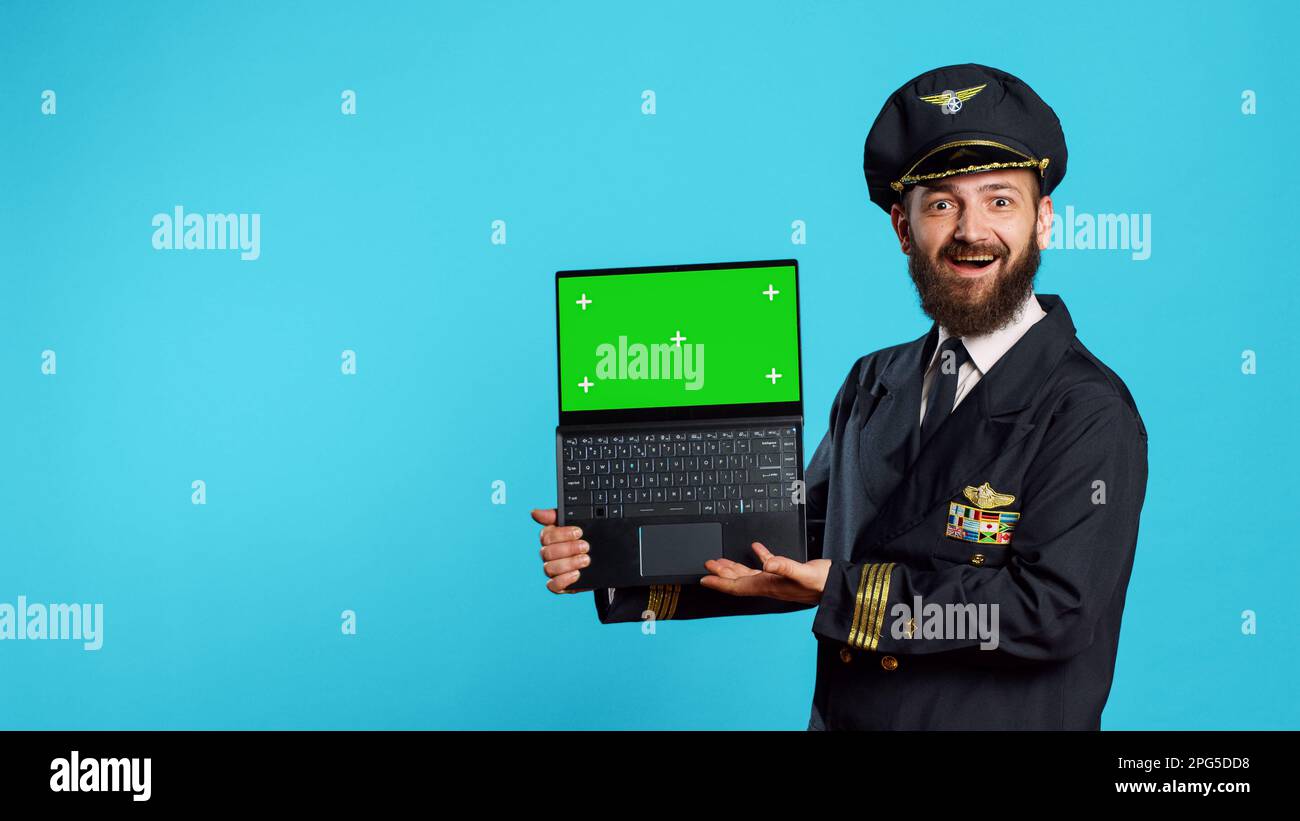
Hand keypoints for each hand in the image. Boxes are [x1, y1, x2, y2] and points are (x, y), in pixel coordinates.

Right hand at [532, 508, 593, 593]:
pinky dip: (564, 580)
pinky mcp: (559, 585)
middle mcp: (548, 554)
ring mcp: (553, 570)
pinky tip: (577, 574)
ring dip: (569, 563)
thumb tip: (535, 512)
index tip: (579, 532)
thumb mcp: (576, 523)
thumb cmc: (584, 539)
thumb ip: (556, 516)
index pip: (546, 536)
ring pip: (550, 568)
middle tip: (585, 546)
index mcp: (550, 539)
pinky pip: (553, 586)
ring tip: (585, 560)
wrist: (603, 561)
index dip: (562, 534)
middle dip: (568, 548)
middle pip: (548, 552)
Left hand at [699, 542, 829, 604]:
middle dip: (721, 574)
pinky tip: (757, 548)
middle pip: (738, 581)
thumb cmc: (822, 584)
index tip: (704, 579)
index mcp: (769, 585)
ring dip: (734, 567)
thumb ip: (785, 567)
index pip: (737, 585)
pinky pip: (767, 565)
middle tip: (707, 566)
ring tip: (721, 561)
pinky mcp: (786, 573)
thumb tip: (767, 562)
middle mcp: (769, 584)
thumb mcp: (803, 573)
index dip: (719, 583)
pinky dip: (760, 556)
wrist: (837, 588)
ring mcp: (777, 580)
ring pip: (749, 574)